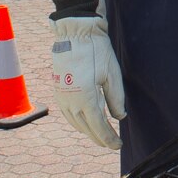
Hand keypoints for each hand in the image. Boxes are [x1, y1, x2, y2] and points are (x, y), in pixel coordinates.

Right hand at [49, 0, 125, 149]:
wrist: (75, 32)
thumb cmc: (97, 51)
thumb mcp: (112, 74)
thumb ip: (116, 98)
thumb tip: (119, 117)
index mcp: (86, 99)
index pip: (99, 127)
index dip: (109, 138)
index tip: (118, 146)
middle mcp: (71, 102)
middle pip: (86, 128)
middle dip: (100, 138)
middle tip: (112, 144)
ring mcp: (62, 97)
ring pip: (76, 123)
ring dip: (88, 131)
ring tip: (101, 135)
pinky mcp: (58, 91)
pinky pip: (68, 114)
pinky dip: (78, 121)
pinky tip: (86, 121)